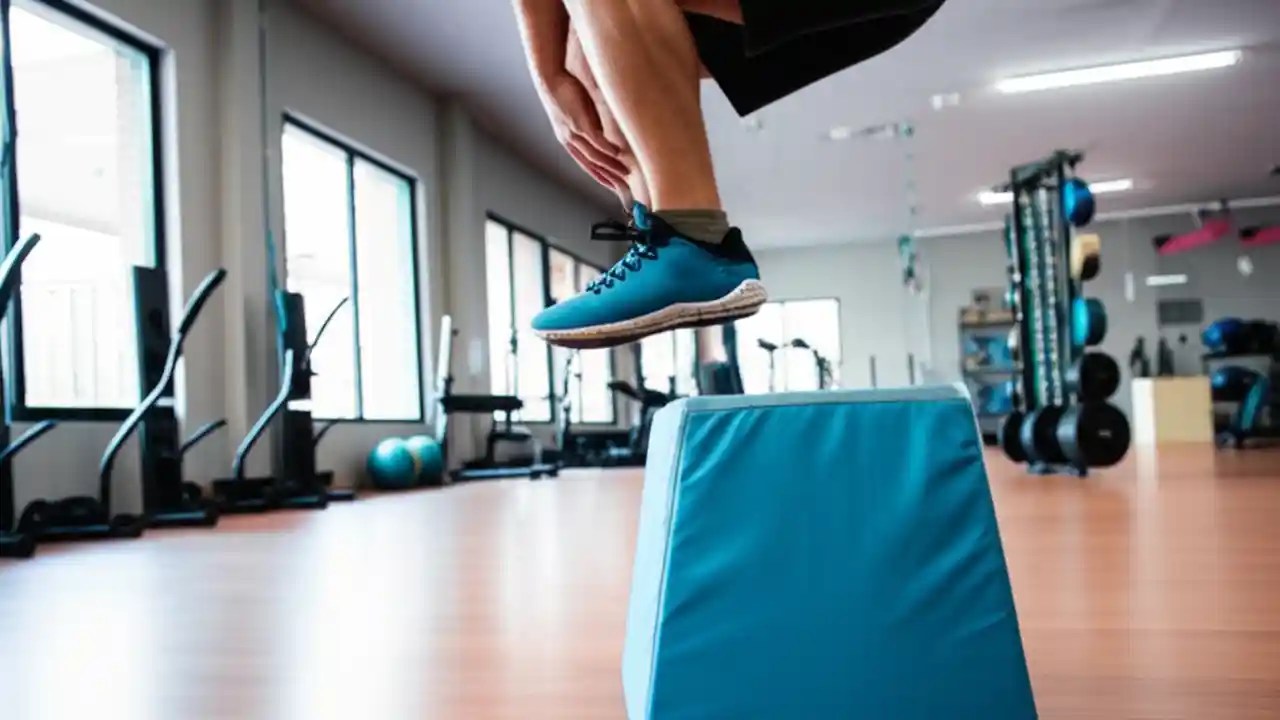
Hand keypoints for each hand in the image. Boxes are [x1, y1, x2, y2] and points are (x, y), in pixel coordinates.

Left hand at [538, 71, 628, 189]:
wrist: (550, 77)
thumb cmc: (564, 90)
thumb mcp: (575, 111)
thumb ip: (588, 123)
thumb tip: (602, 130)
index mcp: (567, 139)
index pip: (586, 164)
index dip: (600, 177)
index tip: (613, 186)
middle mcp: (569, 140)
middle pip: (591, 166)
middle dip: (608, 179)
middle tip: (623, 190)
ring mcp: (574, 133)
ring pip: (595, 157)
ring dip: (611, 167)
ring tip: (625, 174)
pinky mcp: (580, 123)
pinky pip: (596, 141)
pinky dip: (608, 150)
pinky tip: (618, 155)